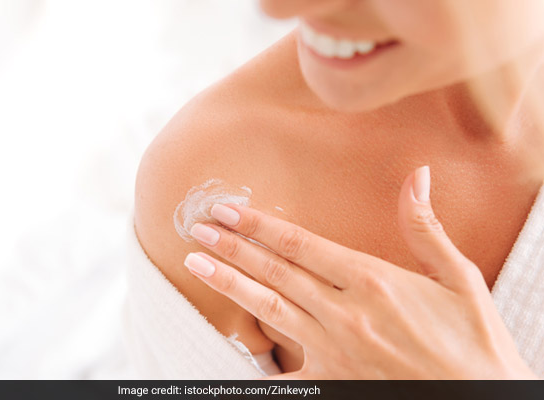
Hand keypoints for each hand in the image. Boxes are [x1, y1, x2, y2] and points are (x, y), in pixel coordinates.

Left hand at [183, 166, 537, 378]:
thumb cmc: (475, 343)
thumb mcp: (461, 278)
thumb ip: (426, 227)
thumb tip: (417, 177)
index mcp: (372, 280)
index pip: (300, 244)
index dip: (259, 224)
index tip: (229, 209)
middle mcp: (345, 312)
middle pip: (275, 271)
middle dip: (232, 246)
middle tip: (199, 227)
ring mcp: (334, 348)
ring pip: (269, 308)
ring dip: (229, 282)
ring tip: (198, 263)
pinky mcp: (332, 381)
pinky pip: (283, 369)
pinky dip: (255, 356)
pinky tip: (230, 340)